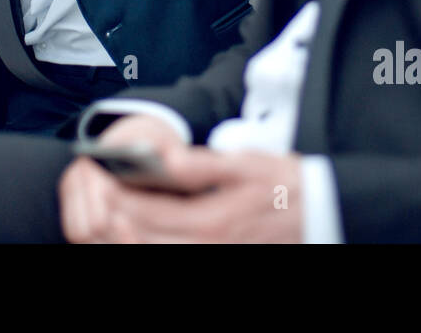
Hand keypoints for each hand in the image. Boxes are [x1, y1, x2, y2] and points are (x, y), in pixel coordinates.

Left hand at [60, 146, 304, 243]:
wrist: (325, 214)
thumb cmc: (286, 185)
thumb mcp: (249, 164)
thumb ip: (202, 164)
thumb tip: (163, 157)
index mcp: (212, 221)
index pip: (146, 214)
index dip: (117, 196)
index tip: (99, 177)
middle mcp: (208, 249)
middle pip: (140, 242)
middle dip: (111, 220)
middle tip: (95, 195)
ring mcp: (213, 260)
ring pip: (150, 255)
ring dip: (124, 237)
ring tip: (110, 212)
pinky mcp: (219, 262)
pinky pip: (169, 259)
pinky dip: (147, 246)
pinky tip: (140, 232)